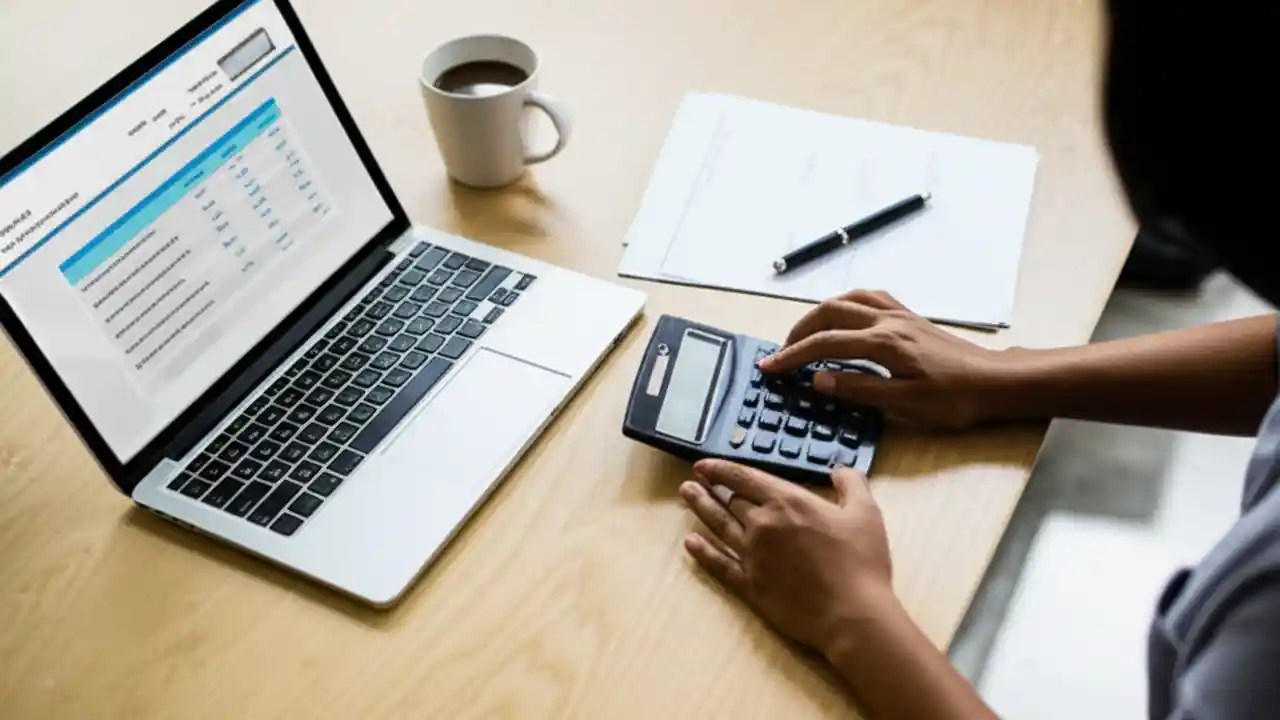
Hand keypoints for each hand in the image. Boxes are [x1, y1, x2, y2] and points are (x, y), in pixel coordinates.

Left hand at [679, 459, 897, 656]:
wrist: (852, 614)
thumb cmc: (862, 562)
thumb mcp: (866, 513)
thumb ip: (852, 484)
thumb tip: (840, 471)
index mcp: (787, 502)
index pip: (744, 478)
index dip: (721, 469)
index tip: (704, 465)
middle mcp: (762, 524)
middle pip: (729, 501)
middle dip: (709, 488)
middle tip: (693, 481)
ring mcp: (752, 555)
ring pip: (718, 526)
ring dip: (700, 509)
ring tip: (686, 495)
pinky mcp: (750, 585)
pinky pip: (719, 564)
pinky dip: (702, 552)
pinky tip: (690, 543)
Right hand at [758, 289, 1008, 429]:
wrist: (995, 382)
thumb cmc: (955, 399)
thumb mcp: (905, 404)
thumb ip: (859, 389)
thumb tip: (818, 380)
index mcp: (883, 343)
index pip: (824, 345)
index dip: (792, 356)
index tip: (769, 368)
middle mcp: (887, 321)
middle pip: (829, 313)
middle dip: (799, 331)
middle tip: (782, 354)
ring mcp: (899, 315)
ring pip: (847, 299)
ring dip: (819, 314)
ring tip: (805, 334)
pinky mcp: (910, 317)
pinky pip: (868, 298)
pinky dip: (845, 305)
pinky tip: (843, 317)